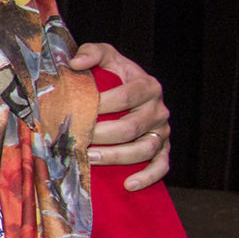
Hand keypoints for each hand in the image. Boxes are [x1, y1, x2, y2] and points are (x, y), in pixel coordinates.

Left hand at [69, 41, 169, 190]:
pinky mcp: (163, 149)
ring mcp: (162, 131)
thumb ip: (92, 52)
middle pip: (131, 127)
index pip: (125, 96)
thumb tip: (75, 63)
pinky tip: (128, 184)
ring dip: (116, 157)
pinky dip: (146, 176)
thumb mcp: (106, 56)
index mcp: (147, 85)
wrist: (128, 89)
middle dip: (102, 135)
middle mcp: (158, 109)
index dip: (100, 105)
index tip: (76, 111)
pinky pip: (161, 166)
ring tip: (90, 158)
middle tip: (77, 139)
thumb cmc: (114, 74)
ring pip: (144, 149)